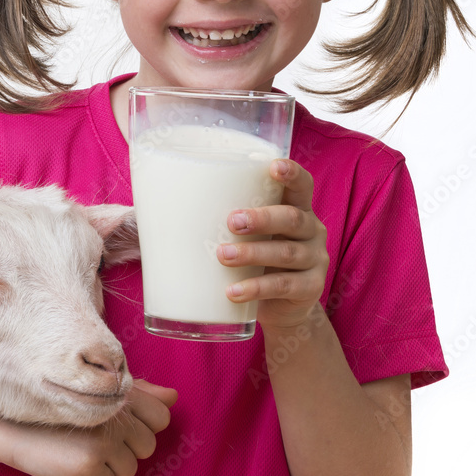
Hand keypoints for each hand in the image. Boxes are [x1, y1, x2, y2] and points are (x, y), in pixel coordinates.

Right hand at [0, 379, 177, 475]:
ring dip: (108, 467)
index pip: (161, 418)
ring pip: (130, 469)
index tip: (116, 425)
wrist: (12, 427)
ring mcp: (103, 441)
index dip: (141, 427)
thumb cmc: (58, 412)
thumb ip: (139, 395)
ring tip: (81, 449)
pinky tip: (72, 463)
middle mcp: (116, 416)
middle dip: (124, 449)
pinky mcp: (88, 466)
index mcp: (120, 395)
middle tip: (94, 439)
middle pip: (147, 447)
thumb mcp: (97, 396)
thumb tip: (173, 397)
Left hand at [216, 159, 327, 331]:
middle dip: (261, 218)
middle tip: (232, 222)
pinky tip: (232, 291)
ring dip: (252, 253)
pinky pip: (283, 286)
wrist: (278, 308)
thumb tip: (159, 206)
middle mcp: (312, 232)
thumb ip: (226, 221)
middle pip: (292, 218)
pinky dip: (255, 288)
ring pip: (285, 253)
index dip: (292, 174)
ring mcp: (315, 261)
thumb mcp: (248, 237)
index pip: (303, 186)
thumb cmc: (255, 261)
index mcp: (298, 210)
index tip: (273, 166)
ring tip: (223, 255)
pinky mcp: (311, 289)